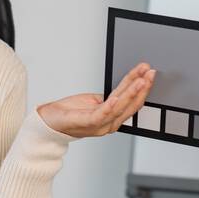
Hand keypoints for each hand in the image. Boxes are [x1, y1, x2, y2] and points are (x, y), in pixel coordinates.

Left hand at [37, 63, 155, 137]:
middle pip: (130, 104)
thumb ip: (108, 99)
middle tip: (150, 73)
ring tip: (141, 80)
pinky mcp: (87, 123)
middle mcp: (109, 123)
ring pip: (120, 108)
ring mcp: (99, 125)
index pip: (131, 100)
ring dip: (132, 92)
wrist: (48, 123)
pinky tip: (117, 98)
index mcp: (112, 117)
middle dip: (142, 87)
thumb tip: (120, 90)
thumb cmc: (69, 112)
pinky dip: (111, 106)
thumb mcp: (93, 101)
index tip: (148, 72)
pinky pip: (102, 115)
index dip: (141, 86)